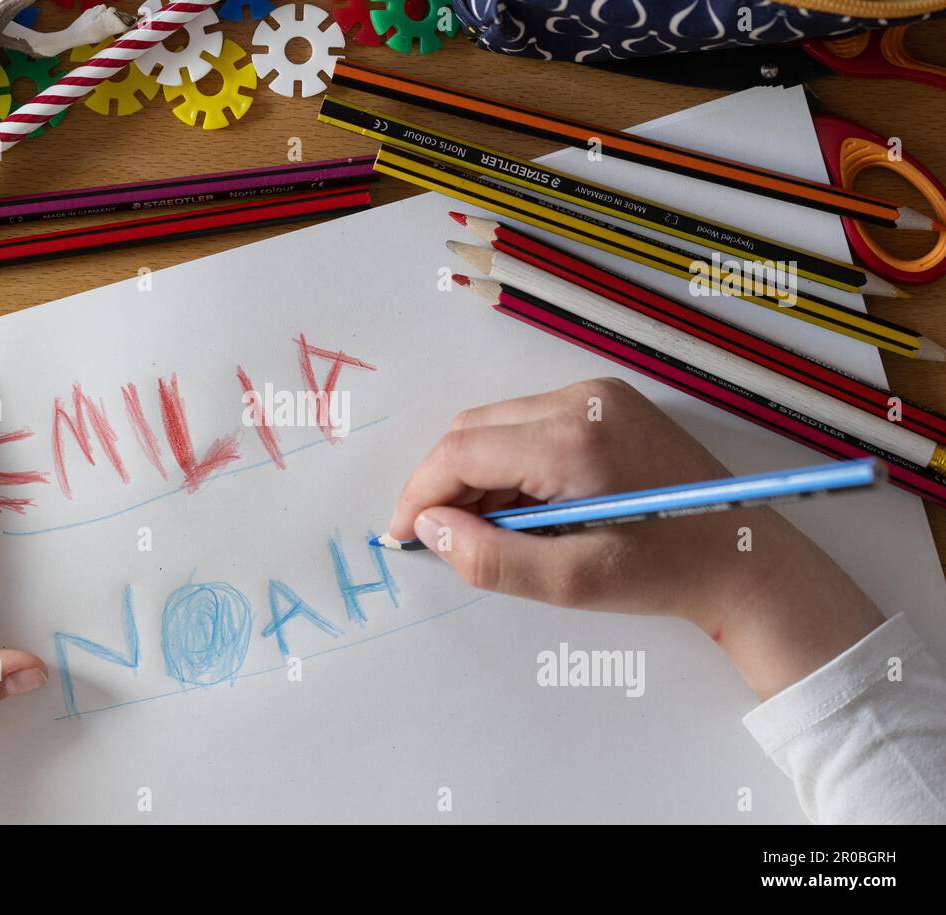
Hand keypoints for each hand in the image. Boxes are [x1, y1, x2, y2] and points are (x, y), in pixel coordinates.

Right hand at [387, 377, 884, 699]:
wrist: (746, 556)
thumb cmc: (667, 572)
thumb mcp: (572, 582)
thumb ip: (490, 558)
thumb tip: (428, 529)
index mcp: (574, 438)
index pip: (462, 450)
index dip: (420, 493)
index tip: (402, 535)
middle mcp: (582, 400)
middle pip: (474, 430)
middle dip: (445, 484)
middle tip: (443, 539)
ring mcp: (597, 396)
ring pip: (497, 425)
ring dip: (476, 475)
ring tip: (491, 531)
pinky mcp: (606, 403)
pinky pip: (528, 425)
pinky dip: (508, 464)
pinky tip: (524, 510)